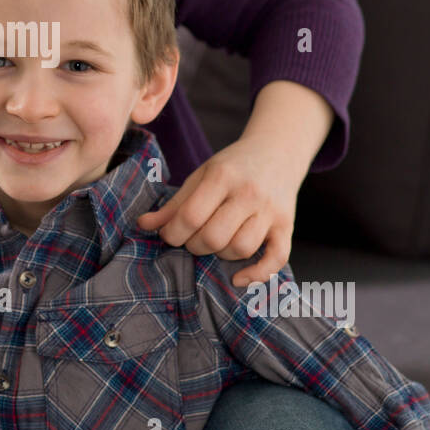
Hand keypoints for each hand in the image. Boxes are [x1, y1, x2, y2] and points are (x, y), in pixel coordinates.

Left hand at [136, 135, 301, 286]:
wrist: (277, 151)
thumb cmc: (232, 167)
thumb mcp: (201, 176)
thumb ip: (174, 204)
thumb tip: (142, 226)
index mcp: (223, 176)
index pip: (190, 216)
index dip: (173, 233)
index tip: (169, 235)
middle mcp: (249, 193)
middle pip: (214, 237)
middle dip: (194, 246)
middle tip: (192, 240)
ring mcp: (271, 210)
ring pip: (241, 248)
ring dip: (221, 255)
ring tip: (215, 243)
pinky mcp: (287, 226)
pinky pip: (277, 259)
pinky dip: (257, 274)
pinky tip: (238, 277)